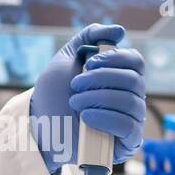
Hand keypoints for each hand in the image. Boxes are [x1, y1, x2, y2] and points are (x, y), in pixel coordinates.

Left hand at [29, 22, 145, 174]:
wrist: (39, 125)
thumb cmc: (54, 94)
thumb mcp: (68, 57)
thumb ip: (90, 38)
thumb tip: (120, 31)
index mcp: (121, 77)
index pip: (136, 61)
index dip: (114, 58)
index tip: (89, 63)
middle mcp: (130, 97)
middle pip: (134, 80)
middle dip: (100, 79)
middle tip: (75, 85)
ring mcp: (130, 120)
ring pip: (130, 102)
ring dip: (97, 98)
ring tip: (74, 103)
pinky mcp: (126, 143)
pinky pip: (128, 126)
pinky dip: (105, 117)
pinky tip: (85, 117)